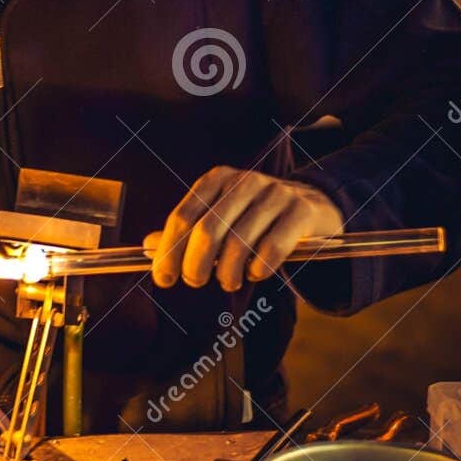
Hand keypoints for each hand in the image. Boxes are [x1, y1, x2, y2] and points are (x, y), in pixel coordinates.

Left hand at [147, 167, 343, 290]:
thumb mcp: (220, 214)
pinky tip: (256, 273)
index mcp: (217, 179)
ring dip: (229, 273)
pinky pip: (272, 248)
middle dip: (196, 265)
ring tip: (229, 281)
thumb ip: (187, 230)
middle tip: (196, 281)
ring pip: (239, 242)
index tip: (163, 279)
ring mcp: (275, 194)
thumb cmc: (256, 215)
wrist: (312, 204)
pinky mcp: (300, 211)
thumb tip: (147, 245)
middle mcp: (244, 181)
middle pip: (207, 231)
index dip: (168, 252)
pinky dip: (259, 269)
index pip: (183, 217)